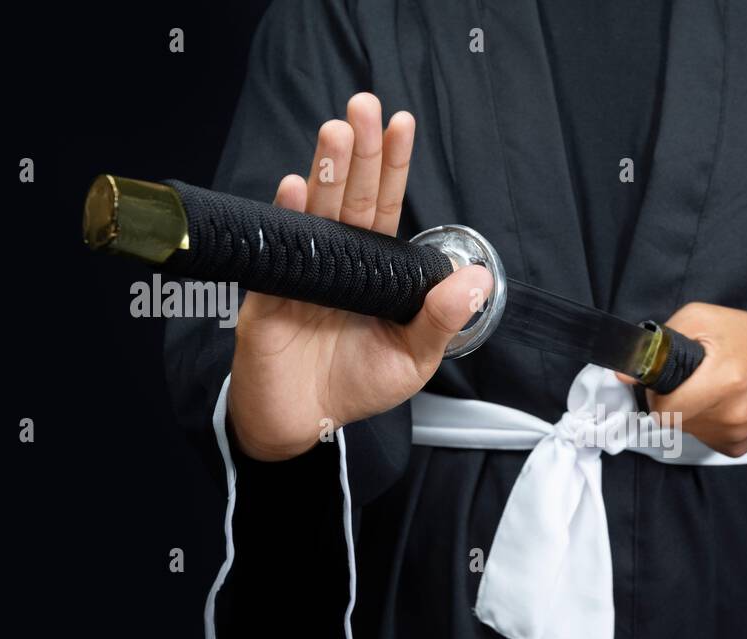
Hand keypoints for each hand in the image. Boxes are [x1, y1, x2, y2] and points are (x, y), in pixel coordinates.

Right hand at [227, 92, 491, 460]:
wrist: (304, 422)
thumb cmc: (355, 386)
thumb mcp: (413, 358)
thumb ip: (441, 320)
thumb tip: (476, 278)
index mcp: (373, 267)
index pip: (384, 206)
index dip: (392, 167)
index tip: (403, 124)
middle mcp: (337, 259)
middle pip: (349, 196)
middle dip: (359, 150)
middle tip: (365, 107)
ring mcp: (302, 272)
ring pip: (316, 212)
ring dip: (326, 170)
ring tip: (337, 132)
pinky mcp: (270, 296)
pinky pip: (280, 252)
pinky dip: (287, 219)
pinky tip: (298, 190)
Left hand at [625, 303, 746, 456]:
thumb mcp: (702, 319)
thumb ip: (658, 343)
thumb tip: (624, 371)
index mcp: (724, 381)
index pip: (664, 409)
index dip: (657, 393)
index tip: (664, 380)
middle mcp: (733, 415)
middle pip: (672, 421)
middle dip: (672, 400)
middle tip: (691, 379)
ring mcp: (738, 435)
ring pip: (687, 431)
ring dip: (689, 412)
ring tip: (712, 388)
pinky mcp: (741, 447)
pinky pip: (704, 439)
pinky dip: (706, 423)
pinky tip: (724, 403)